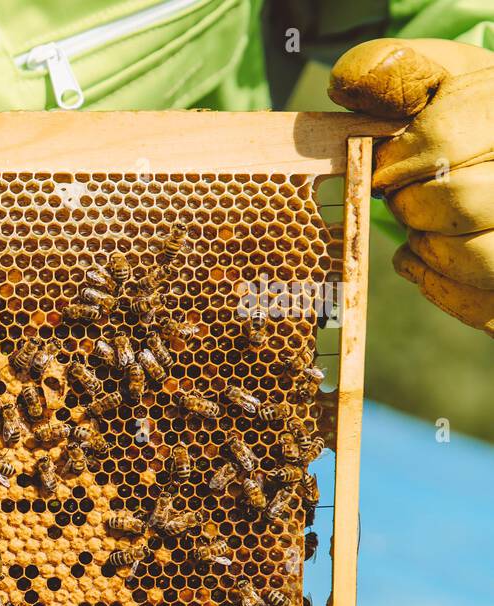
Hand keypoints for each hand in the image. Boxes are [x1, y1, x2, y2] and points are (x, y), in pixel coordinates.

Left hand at [329, 39, 493, 333]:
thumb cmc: (460, 115)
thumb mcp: (433, 79)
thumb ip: (391, 74)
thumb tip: (348, 87)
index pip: (443, 143)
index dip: (395, 164)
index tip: (384, 170)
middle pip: (459, 204)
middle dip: (411, 206)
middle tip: (407, 199)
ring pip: (479, 260)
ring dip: (430, 249)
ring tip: (424, 229)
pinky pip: (482, 307)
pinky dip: (440, 284)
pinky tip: (432, 257)